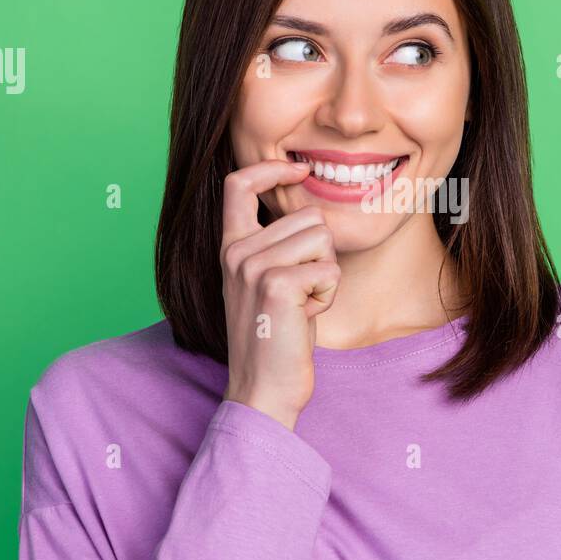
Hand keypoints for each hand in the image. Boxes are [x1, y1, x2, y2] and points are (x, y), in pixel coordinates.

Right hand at [219, 159, 340, 430]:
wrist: (262, 390)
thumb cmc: (274, 339)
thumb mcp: (265, 284)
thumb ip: (276, 247)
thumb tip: (311, 212)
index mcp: (230, 247)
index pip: (238, 184)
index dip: (270, 169)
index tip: (298, 172)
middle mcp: (237, 251)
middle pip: (309, 215)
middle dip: (320, 254)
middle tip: (300, 294)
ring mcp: (254, 266)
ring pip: (323, 239)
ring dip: (325, 275)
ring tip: (301, 305)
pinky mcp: (278, 284)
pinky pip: (330, 269)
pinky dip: (328, 295)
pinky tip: (305, 318)